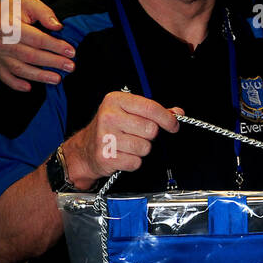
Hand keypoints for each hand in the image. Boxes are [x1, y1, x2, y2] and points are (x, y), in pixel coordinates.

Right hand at [0, 0, 75, 90]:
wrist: (1, 16)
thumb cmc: (17, 10)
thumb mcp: (30, 4)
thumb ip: (44, 13)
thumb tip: (57, 26)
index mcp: (8, 24)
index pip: (35, 38)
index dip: (54, 45)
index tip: (71, 51)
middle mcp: (0, 41)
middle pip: (29, 55)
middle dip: (52, 62)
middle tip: (70, 66)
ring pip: (19, 68)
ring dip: (39, 76)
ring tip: (57, 79)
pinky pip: (5, 77)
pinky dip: (16, 84)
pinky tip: (29, 87)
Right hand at [61, 92, 183, 186]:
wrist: (84, 150)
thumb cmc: (110, 128)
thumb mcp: (129, 112)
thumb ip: (154, 112)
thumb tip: (177, 113)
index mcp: (116, 100)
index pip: (150, 108)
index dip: (167, 118)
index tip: (173, 125)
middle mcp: (109, 116)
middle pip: (150, 129)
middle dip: (149, 136)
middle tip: (137, 135)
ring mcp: (106, 137)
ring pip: (145, 147)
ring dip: (141, 149)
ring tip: (127, 145)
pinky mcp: (106, 157)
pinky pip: (136, 162)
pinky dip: (133, 162)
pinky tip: (123, 155)